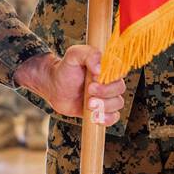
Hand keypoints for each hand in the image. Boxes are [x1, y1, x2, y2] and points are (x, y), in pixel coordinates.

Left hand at [12, 45, 126, 125]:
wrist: (54, 86)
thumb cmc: (65, 69)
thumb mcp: (74, 55)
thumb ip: (88, 54)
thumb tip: (100, 69)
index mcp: (107, 67)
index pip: (119, 72)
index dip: (109, 77)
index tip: (95, 78)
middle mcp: (110, 82)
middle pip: (119, 89)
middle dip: (104, 92)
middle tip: (89, 91)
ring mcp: (107, 97)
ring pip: (117, 103)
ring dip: (104, 106)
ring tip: (88, 105)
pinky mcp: (102, 110)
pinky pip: (113, 117)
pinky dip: (106, 119)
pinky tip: (95, 117)